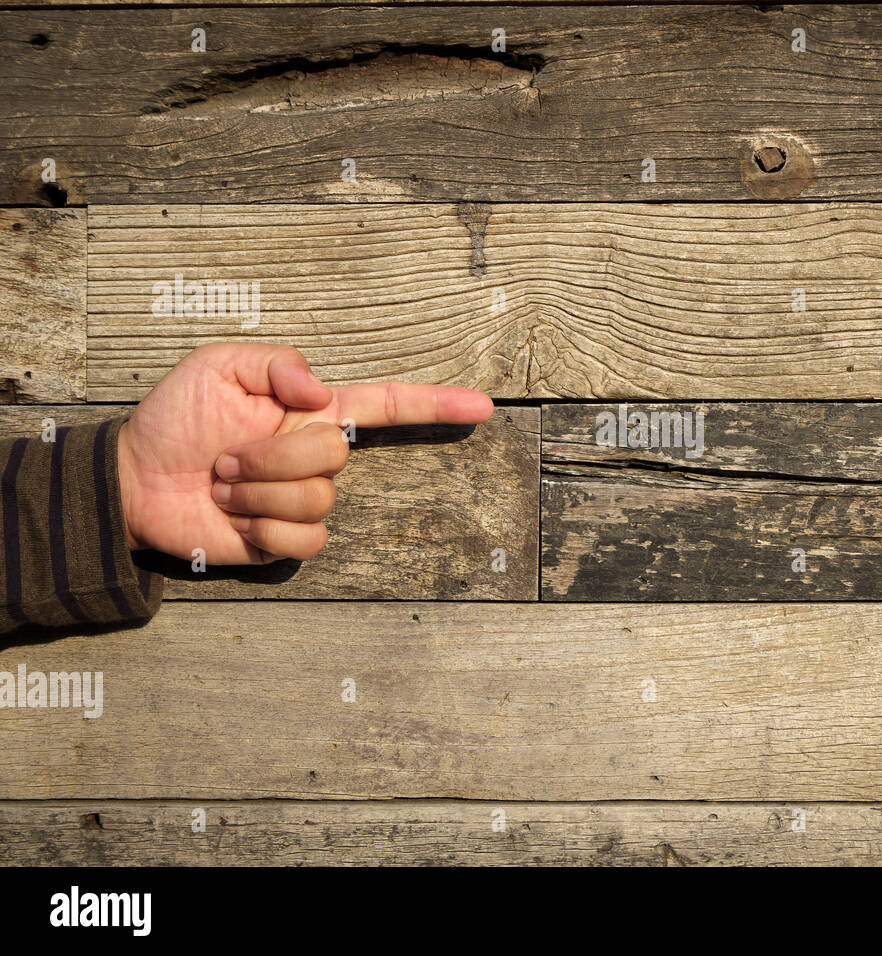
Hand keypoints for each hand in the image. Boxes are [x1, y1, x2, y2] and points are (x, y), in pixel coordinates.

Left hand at [116, 343, 493, 563]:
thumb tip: (320, 390)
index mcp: (312, 412)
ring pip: (317, 498)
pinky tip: (236, 518)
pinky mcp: (286, 542)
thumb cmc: (174, 419)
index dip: (437, 405)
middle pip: (335, 454)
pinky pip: (304, 538)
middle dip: (273, 454)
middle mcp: (316, 457)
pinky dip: (262, 527)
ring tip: (224, 485)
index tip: (482, 406)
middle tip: (228, 456)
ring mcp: (304, 501)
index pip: (388, 406)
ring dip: (257, 492)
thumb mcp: (216, 365)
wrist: (134, 480)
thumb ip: (275, 362)